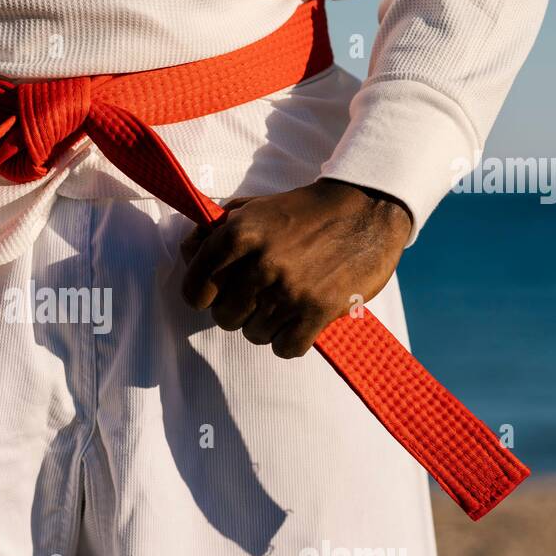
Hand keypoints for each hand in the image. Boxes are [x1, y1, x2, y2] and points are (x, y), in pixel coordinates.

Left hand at [180, 179, 411, 357]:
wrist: (367, 208)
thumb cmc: (305, 210)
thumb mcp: (256, 207)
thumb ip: (217, 229)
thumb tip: (189, 253)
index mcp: (239, 234)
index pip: (195, 288)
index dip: (200, 295)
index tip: (212, 294)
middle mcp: (260, 264)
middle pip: (224, 317)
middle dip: (236, 310)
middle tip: (255, 296)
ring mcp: (289, 291)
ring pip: (253, 334)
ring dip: (264, 325)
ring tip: (282, 304)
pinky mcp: (317, 311)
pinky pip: (285, 348)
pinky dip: (288, 341)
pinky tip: (297, 322)